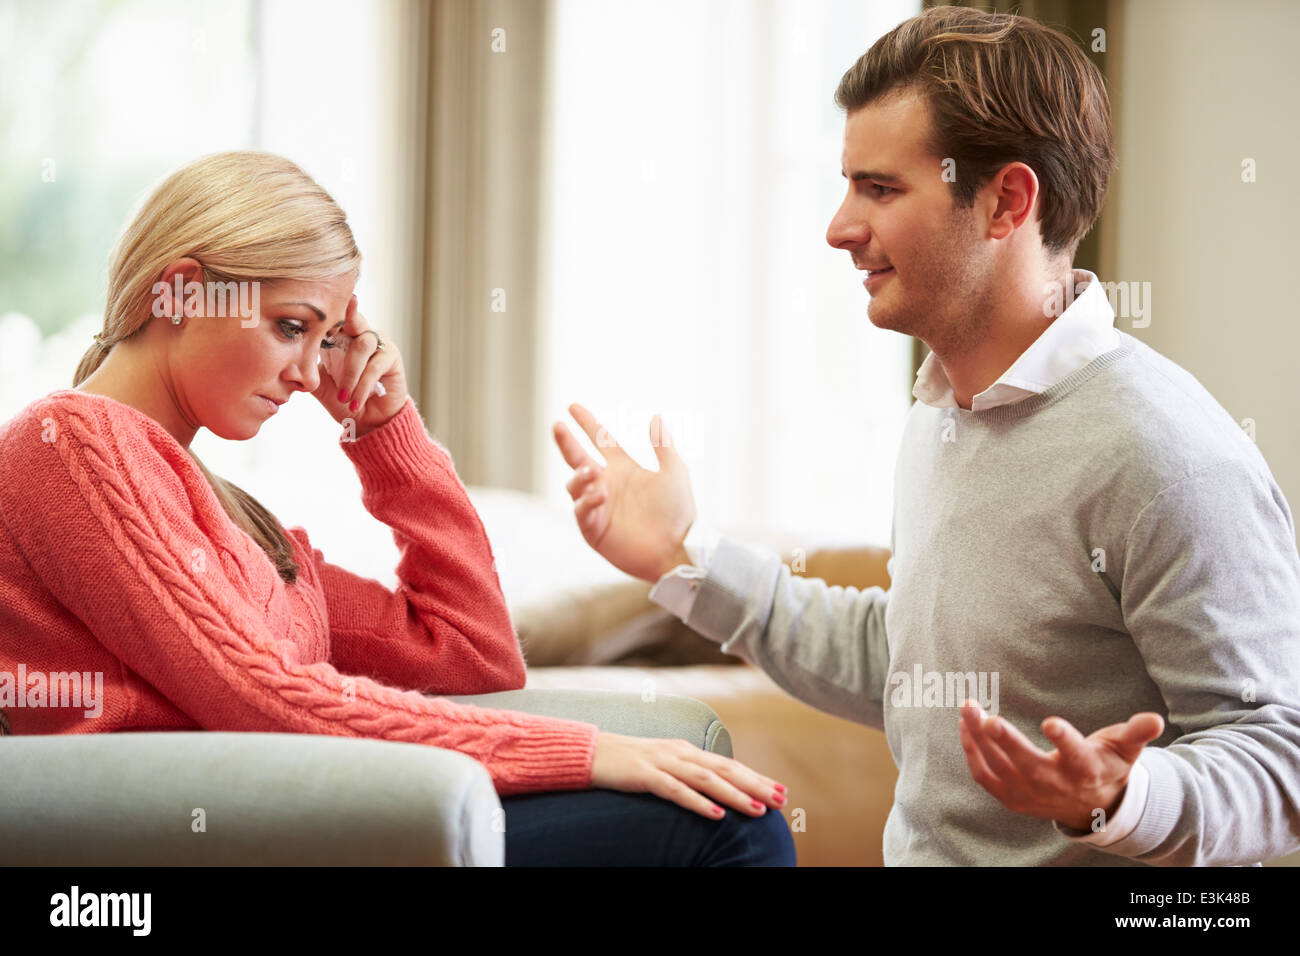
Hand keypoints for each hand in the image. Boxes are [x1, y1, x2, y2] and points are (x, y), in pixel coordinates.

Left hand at [312, 295, 407, 435]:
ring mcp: (378, 344)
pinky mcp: (392, 358)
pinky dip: (362, 386)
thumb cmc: (343, 399)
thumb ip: (306, 370)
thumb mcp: (319, 384)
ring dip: (350, 373)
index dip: (326, 314)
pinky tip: (355, 402)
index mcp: (340, 337)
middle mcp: (360, 334)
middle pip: (354, 318)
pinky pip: (375, 367)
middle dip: (348, 313)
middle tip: (347, 304)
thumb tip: (284, 366)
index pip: (332, 320)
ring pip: (362, 346)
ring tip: (343, 397)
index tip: (315, 309)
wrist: (367, 420)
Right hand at [552, 403, 696, 581]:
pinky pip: (581, 512)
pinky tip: (600, 495)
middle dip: (566, 443)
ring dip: (580, 476)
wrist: (678, 548)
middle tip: (558, 426)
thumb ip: (663, 445)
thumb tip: (655, 416)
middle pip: (578, 459)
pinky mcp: (594, 530)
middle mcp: (607, 485)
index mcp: (624, 469)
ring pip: (574, 485)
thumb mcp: (674, 472)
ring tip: (592, 472)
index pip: (600, 441)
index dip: (587, 424)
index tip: (572, 407)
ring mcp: (599, 507)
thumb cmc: (679, 512)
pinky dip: (586, 502)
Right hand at [590, 732, 787, 820]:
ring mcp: (663, 762)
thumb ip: (688, 774)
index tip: (781, 791)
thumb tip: (715, 791)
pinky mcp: (645, 775)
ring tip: (758, 809)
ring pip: (706, 780)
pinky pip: (676, 790)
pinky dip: (698, 802)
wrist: (592, 753)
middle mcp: (680, 753)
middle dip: (756, 785)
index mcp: (687, 751)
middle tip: (781, 800)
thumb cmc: (629, 763)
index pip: (729, 765)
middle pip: (725, 770)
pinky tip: (716, 815)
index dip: (756, 778)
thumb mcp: (664, 766)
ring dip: (735, 795)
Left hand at [957, 700, 1164, 832]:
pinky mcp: (1010, 796)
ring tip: (968, 707)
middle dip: (1005, 741)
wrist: (1091, 806)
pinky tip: (964, 726)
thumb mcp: (1125, 749)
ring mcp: (1029, 793)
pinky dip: (971, 752)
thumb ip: (1136, 733)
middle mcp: (1055, 784)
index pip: (1075, 754)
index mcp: (1085, 769)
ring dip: (979, 738)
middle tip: (986, 715)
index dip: (1064, 739)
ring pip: (999, 768)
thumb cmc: (1106, 765)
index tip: (1050, 721)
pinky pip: (984, 776)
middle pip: (1027, 764)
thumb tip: (1155, 719)